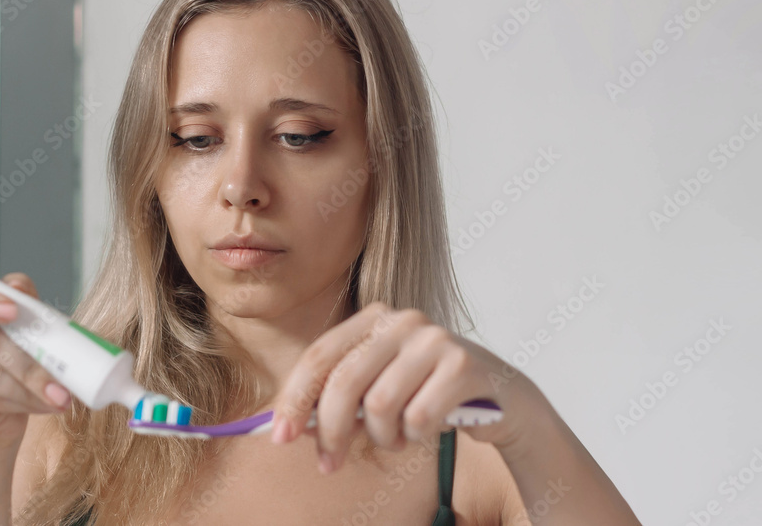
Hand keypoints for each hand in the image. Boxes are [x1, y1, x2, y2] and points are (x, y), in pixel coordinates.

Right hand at [0, 272, 71, 453]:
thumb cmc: (7, 356)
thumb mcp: (20, 322)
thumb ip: (21, 299)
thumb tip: (16, 289)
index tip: (14, 312)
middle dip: (28, 362)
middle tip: (59, 376)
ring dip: (29, 387)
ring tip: (57, 394)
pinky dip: (19, 402)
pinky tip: (40, 404)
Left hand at [269, 302, 545, 473]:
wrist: (501, 395)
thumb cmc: (427, 391)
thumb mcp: (378, 387)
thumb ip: (338, 397)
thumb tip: (290, 425)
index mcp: (374, 317)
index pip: (319, 356)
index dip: (295, 398)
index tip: (280, 436)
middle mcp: (402, 320)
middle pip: (345, 382)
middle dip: (330, 431)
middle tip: (328, 463)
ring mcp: (434, 339)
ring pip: (380, 405)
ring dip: (382, 437)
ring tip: (396, 438)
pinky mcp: (463, 365)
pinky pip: (419, 417)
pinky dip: (416, 436)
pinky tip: (426, 430)